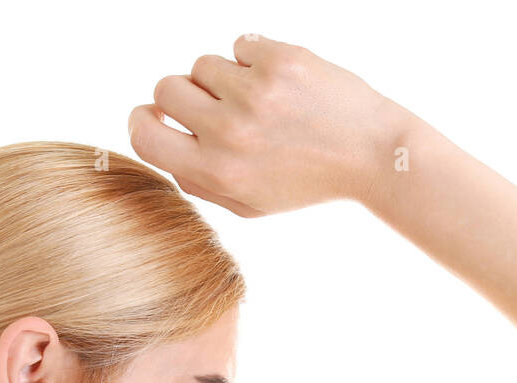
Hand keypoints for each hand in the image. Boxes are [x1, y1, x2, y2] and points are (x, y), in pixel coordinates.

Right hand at [128, 34, 398, 215]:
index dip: (142, 121)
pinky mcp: (280, 60)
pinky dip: (257, 59)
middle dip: (188, 95)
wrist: (373, 155)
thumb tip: (162, 148)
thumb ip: (202, 182)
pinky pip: (240, 44)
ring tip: (266, 103)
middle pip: (166, 89)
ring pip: (204, 63)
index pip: (144, 136)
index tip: (154, 116)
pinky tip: (286, 85)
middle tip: (220, 108)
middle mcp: (231, 133)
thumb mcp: (254, 203)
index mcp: (220, 172)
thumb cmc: (310, 180)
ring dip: (227, 78)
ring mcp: (255, 93)